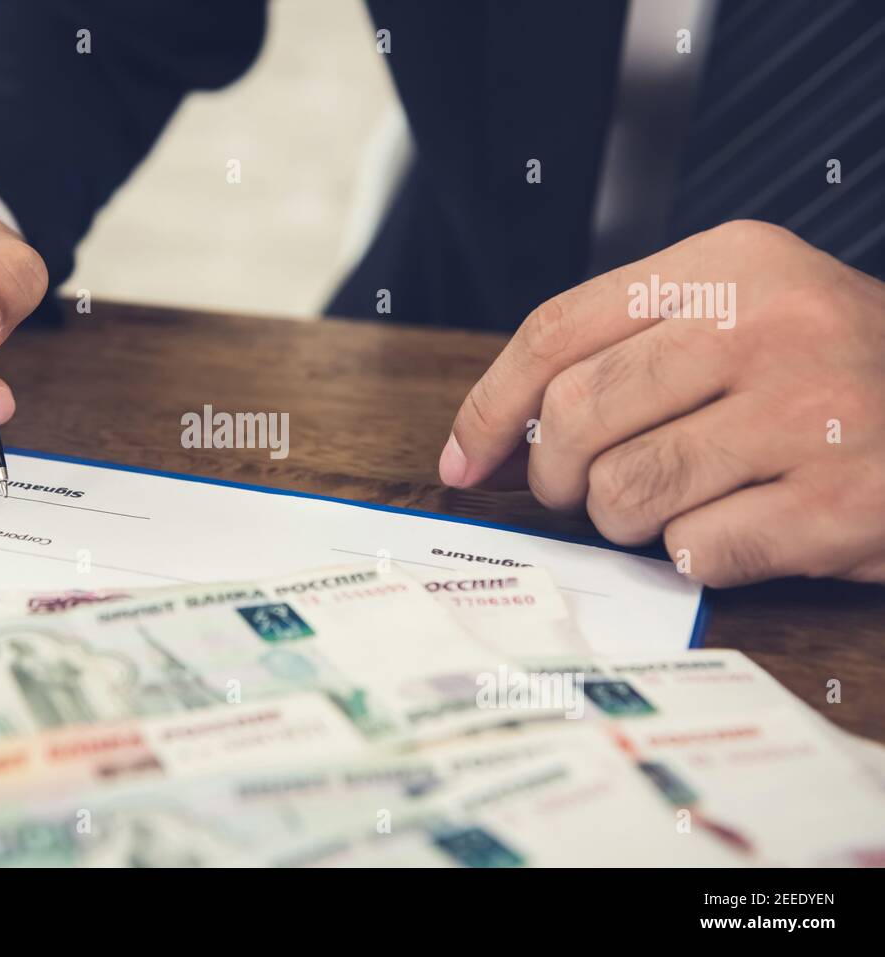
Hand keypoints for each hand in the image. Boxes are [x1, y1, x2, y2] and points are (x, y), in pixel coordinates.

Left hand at [440, 220, 884, 586]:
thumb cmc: (835, 373)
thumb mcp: (743, 315)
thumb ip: (625, 354)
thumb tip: (493, 443)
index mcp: (730, 266)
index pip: (557, 331)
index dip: (490, 405)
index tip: (463, 460)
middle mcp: (769, 326)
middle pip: (576, 415)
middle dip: (554, 475)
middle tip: (577, 492)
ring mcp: (809, 416)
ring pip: (624, 492)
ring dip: (625, 520)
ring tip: (673, 504)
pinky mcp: (838, 506)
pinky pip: (694, 551)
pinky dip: (695, 556)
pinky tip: (740, 529)